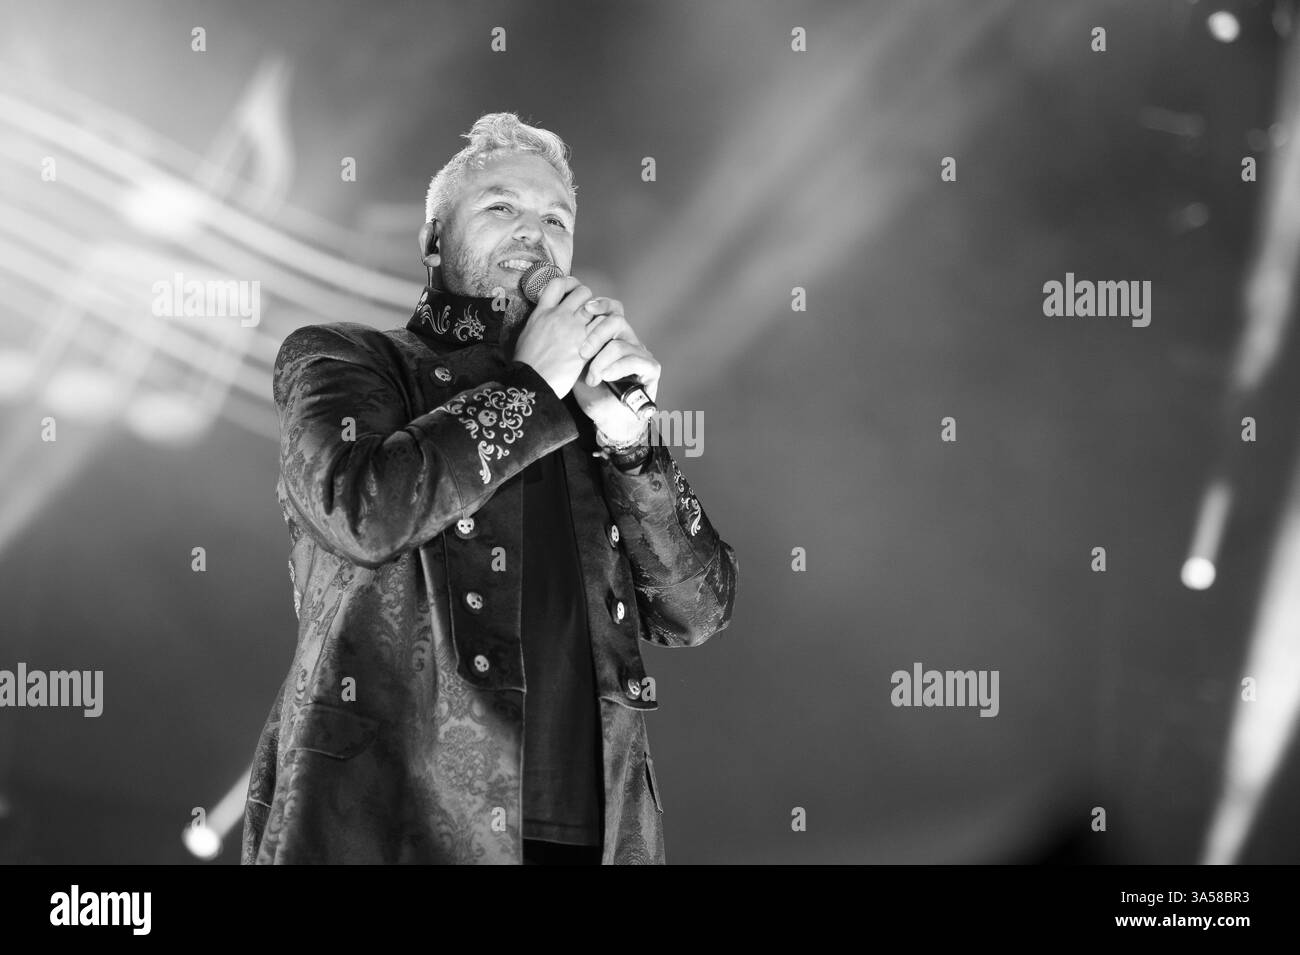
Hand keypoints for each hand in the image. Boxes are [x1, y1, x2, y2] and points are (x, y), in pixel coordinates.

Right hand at [511, 274, 595, 397]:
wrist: (532, 383)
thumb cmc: (525, 363)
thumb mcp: (526, 333)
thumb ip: (539, 320)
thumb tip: (546, 316)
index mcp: (542, 312)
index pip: (557, 283)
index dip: (568, 283)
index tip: (570, 292)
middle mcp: (559, 316)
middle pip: (583, 292)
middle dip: (588, 299)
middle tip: (587, 311)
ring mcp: (574, 329)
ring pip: (596, 308)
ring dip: (598, 314)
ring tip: (595, 324)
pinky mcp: (586, 344)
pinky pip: (602, 327)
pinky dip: (604, 329)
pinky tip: (601, 337)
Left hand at [571, 297, 660, 442]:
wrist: (605, 418)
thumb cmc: (591, 392)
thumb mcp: (578, 365)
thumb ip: (576, 344)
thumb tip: (564, 320)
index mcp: (613, 335)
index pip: (612, 309)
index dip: (600, 305)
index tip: (584, 310)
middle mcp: (630, 340)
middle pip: (617, 320)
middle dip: (596, 334)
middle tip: (582, 353)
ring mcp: (642, 354)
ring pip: (621, 344)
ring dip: (602, 361)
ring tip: (592, 378)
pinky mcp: (652, 368)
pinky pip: (635, 360)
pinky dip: (617, 368)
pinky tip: (605, 377)